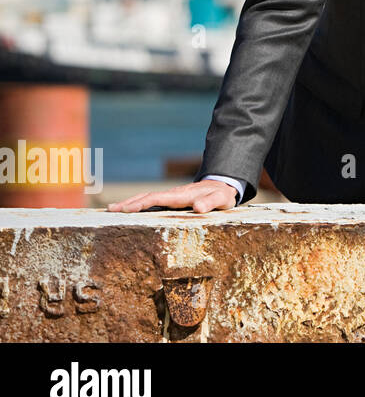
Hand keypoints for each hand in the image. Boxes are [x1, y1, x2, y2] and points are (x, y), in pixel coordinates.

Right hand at [107, 180, 237, 213]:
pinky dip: (137, 204)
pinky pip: (151, 202)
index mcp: (182, 195)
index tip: (127, 209)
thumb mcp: (221, 199)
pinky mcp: (171, 200)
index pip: (158, 198)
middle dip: (129, 203)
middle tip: (110, 210)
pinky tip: (128, 210)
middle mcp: (173, 194)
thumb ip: (211, 202)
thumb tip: (198, 207)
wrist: (222, 186)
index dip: (142, 203)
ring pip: (147, 198)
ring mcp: (170, 196)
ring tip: (112, 209)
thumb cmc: (222, 195)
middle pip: (147, 197)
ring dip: (130, 203)